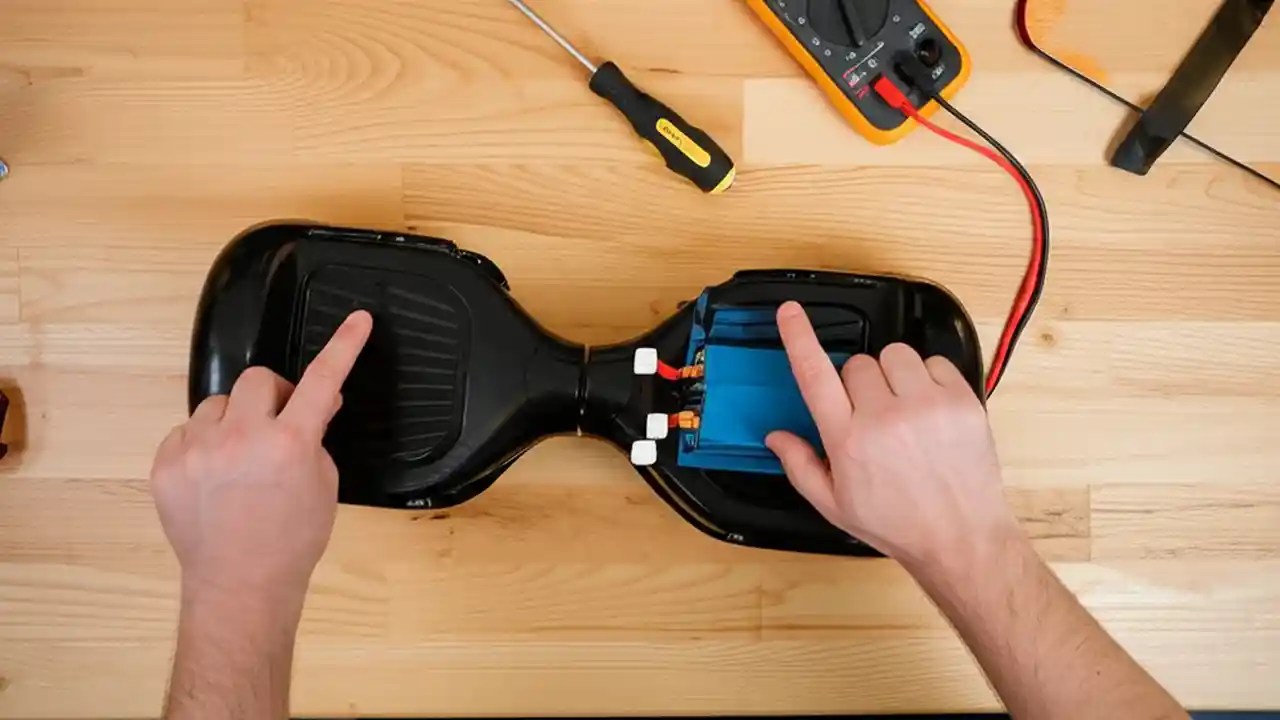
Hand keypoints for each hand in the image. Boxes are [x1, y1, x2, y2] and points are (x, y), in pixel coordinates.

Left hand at [150, 311, 372, 603]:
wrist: (241, 585)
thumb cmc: (293, 539)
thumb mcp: (323, 484)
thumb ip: (316, 438)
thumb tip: (314, 404)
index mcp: (291, 444)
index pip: (322, 380)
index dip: (344, 346)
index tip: (359, 319)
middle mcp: (242, 439)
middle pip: (259, 379)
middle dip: (273, 396)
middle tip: (280, 423)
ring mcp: (198, 450)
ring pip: (218, 403)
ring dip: (235, 420)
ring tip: (241, 458)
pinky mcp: (166, 465)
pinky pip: (186, 431)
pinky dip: (203, 444)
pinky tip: (213, 475)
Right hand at [766, 302, 1017, 571]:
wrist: (961, 538)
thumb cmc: (896, 523)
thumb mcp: (834, 505)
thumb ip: (800, 466)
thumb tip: (775, 436)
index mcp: (847, 441)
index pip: (814, 375)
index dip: (798, 338)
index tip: (789, 312)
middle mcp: (884, 417)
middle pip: (857, 364)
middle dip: (858, 384)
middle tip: (872, 416)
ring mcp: (926, 406)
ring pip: (895, 355)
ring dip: (893, 375)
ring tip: (903, 409)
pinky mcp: (961, 401)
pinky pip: (934, 362)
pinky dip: (929, 379)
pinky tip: (929, 410)